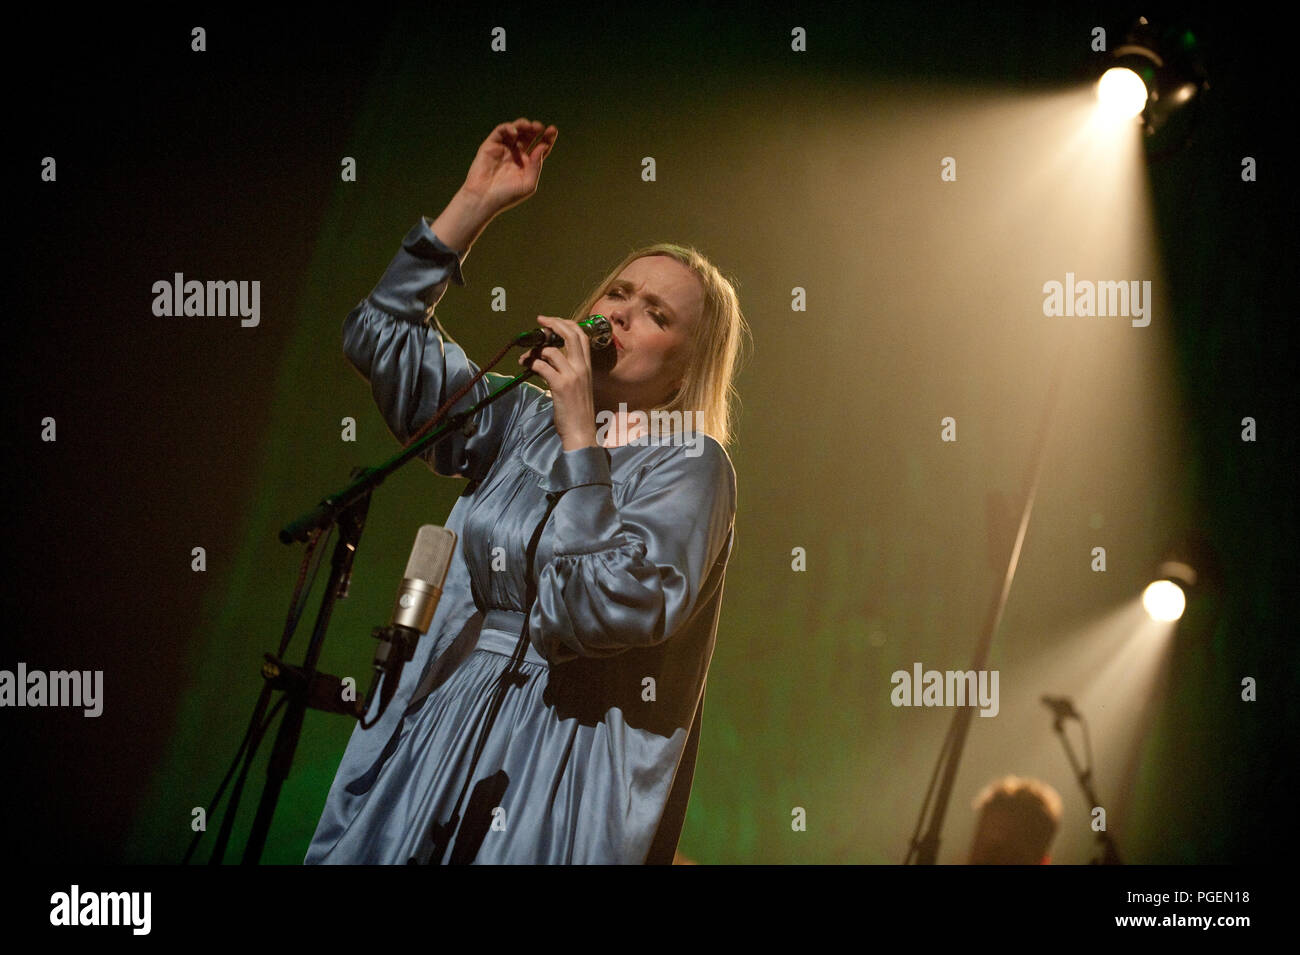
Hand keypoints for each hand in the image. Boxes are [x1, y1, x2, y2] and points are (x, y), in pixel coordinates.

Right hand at [462, 118, 557, 216]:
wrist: (483, 198)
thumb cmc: (506, 196)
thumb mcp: (528, 183)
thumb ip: (536, 165)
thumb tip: (543, 146)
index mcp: (527, 164)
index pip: (540, 147)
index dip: (547, 138)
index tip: (553, 130)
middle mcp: (516, 155)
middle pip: (529, 136)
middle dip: (536, 129)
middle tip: (540, 127)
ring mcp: (503, 148)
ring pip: (516, 130)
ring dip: (524, 124)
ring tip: (530, 126)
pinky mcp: (491, 145)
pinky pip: (501, 131)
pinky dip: (508, 127)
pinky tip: (515, 132)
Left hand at [517, 316, 596, 450]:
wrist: (581, 431)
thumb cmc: (578, 412)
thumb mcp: (579, 386)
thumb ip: (569, 371)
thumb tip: (549, 359)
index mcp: (587, 367)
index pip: (582, 336)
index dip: (567, 324)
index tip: (552, 321)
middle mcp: (582, 368)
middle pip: (570, 335)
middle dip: (554, 324)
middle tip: (540, 321)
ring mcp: (572, 376)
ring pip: (551, 350)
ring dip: (534, 351)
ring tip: (525, 358)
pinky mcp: (560, 385)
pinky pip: (542, 366)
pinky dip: (532, 363)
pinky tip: (527, 367)